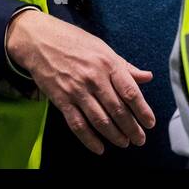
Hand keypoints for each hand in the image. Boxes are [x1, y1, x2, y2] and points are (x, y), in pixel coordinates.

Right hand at [6, 9, 155, 154]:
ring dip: (114, 136)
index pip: (130, 92)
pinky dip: (89, 140)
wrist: (38, 40)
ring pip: (100, 120)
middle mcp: (94, 78)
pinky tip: (99, 148)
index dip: (143, 111)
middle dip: (131, 128)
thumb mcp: (101, 47)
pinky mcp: (61, 100)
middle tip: (140, 139)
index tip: (150, 123)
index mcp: (107, 63)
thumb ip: (124, 66)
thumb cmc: (72, 41)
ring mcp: (77, 90)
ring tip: (124, 143)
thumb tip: (147, 77)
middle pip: (117, 110)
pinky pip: (78, 125)